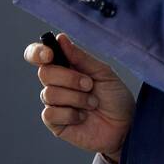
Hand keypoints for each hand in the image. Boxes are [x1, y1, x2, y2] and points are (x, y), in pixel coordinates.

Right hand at [24, 32, 133, 159]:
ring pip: (49, 93)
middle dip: (70, 78)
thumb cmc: (115, 97)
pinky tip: (82, 117)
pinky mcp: (55, 123)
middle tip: (89, 84)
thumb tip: (60, 38)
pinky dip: (70, 114)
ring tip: (92, 103)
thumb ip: (81, 57)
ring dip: (76, 98)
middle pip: (44, 73)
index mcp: (66, 67)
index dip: (37, 52)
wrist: (126, 125)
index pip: (39, 56)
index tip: (49, 54)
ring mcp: (54, 104)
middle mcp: (57, 84)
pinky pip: (50, 114)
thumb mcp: (103, 72)